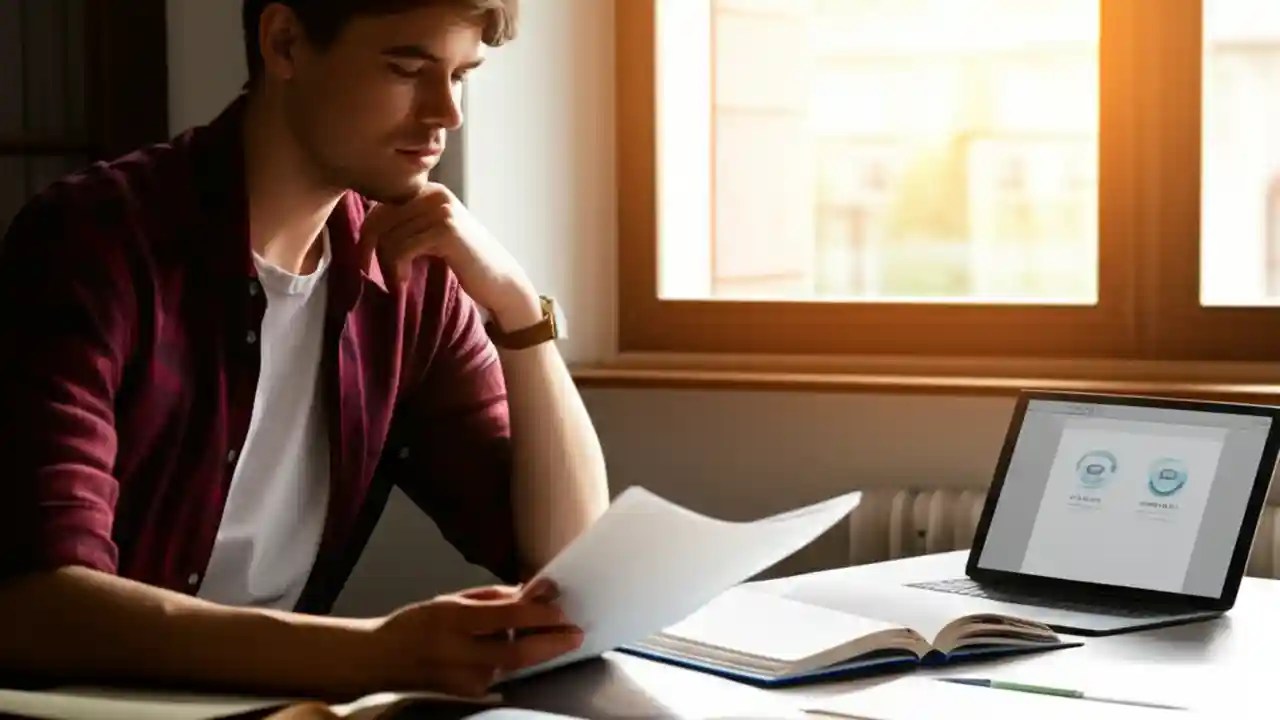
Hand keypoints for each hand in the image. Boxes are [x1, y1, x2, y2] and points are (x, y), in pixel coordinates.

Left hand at [358, 184, 542, 330]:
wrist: (499, 281)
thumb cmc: (463, 261)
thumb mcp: (431, 235)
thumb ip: (406, 224)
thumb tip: (363, 230)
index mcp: (429, 190)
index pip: (380, 206)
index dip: (367, 236)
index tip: (366, 261)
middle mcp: (435, 193)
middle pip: (380, 219)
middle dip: (371, 250)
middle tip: (376, 274)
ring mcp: (442, 210)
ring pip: (388, 235)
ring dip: (386, 265)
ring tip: (397, 280)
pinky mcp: (446, 230)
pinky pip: (401, 247)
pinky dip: (396, 269)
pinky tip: (404, 281)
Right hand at [365, 579, 582, 696]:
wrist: (381, 660)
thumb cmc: (416, 623)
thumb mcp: (451, 599)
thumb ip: (494, 598)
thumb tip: (532, 592)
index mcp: (454, 619)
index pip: (507, 616)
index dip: (538, 612)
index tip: (560, 606)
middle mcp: (460, 652)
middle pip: (518, 651)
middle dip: (553, 642)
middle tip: (577, 632)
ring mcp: (464, 678)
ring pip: (515, 664)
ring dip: (541, 650)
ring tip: (561, 636)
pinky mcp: (468, 693)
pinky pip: (503, 673)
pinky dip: (520, 659)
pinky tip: (531, 647)